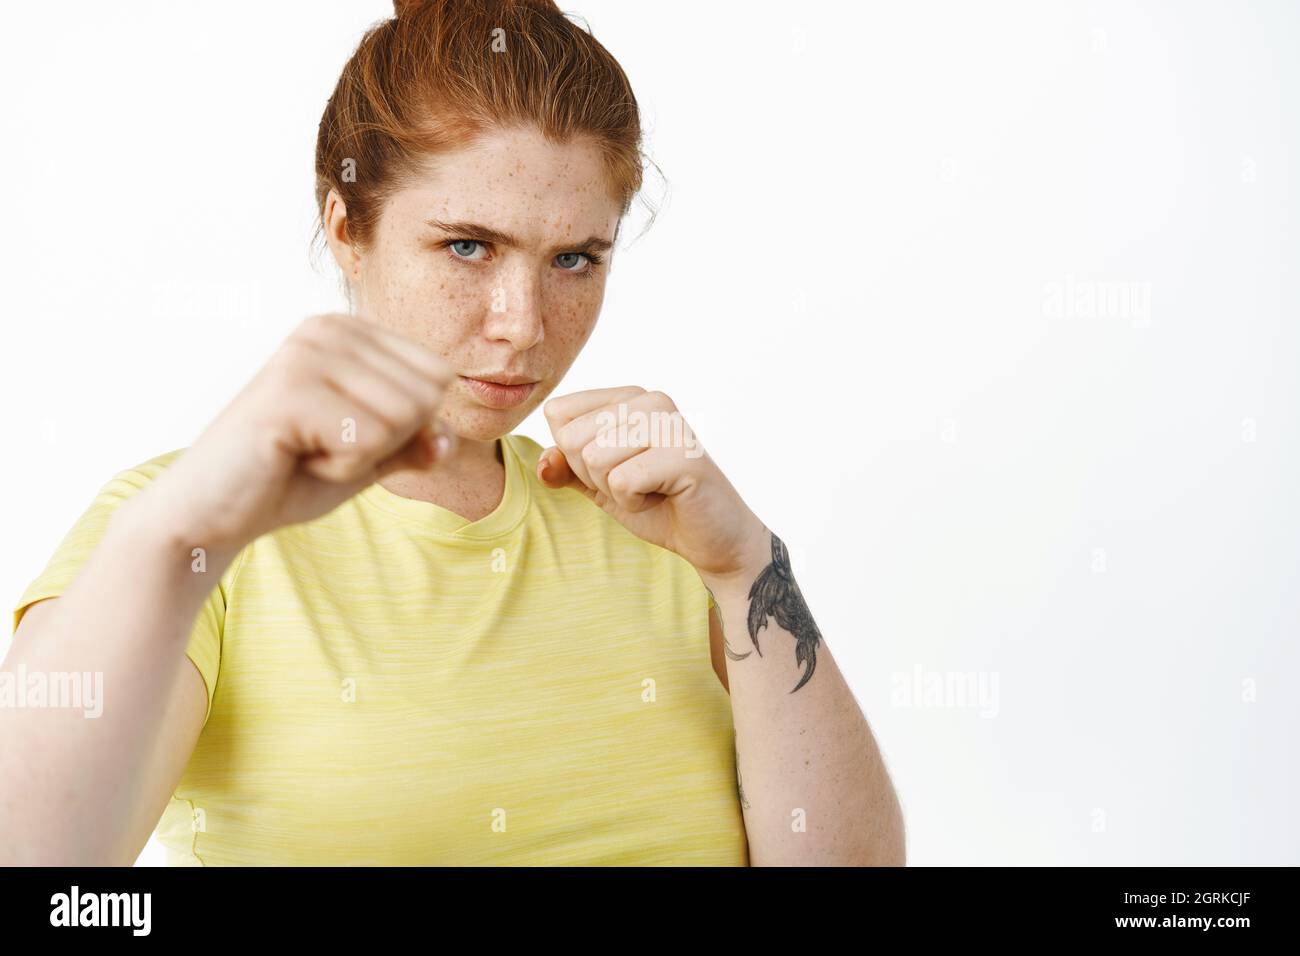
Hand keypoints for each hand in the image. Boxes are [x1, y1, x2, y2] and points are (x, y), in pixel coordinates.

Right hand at [138, 313, 455, 553]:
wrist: (212, 511)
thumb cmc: (291, 476)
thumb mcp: (372, 456)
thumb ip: (417, 442)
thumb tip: (448, 436)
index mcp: (351, 330)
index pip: (438, 377)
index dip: (406, 427)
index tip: (346, 434)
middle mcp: (328, 328)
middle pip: (425, 397)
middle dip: (385, 442)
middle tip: (323, 447)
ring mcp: (306, 354)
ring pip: (402, 419)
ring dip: (361, 456)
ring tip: (308, 451)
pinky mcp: (290, 391)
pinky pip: (368, 441)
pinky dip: (341, 468)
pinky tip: (295, 459)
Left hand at [537, 386, 767, 583]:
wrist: (711, 538)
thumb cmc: (658, 506)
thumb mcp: (600, 486)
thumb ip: (566, 469)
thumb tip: (543, 463)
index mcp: (628, 397)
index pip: (559, 414)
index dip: (574, 456)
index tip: (615, 469)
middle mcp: (650, 400)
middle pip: (571, 438)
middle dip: (593, 476)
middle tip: (636, 484)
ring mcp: (669, 424)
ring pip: (593, 458)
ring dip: (615, 490)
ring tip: (651, 490)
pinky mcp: (682, 454)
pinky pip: (621, 481)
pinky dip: (634, 503)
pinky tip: (663, 497)